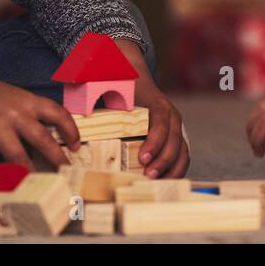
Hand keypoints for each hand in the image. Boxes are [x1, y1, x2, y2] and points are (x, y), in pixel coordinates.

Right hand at [0, 65, 81, 174]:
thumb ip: (30, 116)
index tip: (76, 145)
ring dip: (32, 174)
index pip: (58, 114)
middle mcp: (15, 115)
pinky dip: (2, 178)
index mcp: (28, 101)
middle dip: (58, 160)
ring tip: (41, 185)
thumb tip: (45, 144)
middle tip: (65, 173)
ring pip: (20, 159)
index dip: (71, 130)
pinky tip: (8, 184)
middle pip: (43, 141)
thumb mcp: (16, 97)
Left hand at [114, 35, 188, 177]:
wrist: (139, 82)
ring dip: (171, 169)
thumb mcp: (112, 89)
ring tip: (153, 182)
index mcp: (158, 104)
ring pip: (182, 150)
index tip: (142, 158)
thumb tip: (82, 111)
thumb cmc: (123, 90)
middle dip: (163, 160)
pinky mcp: (176, 139)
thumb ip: (100, 98)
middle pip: (175, 140)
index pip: (161, 122)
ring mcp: (176, 128)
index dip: (155, 140)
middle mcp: (172, 116)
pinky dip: (175, 171)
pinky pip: (181, 157)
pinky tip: (162, 183)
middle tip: (147, 176)